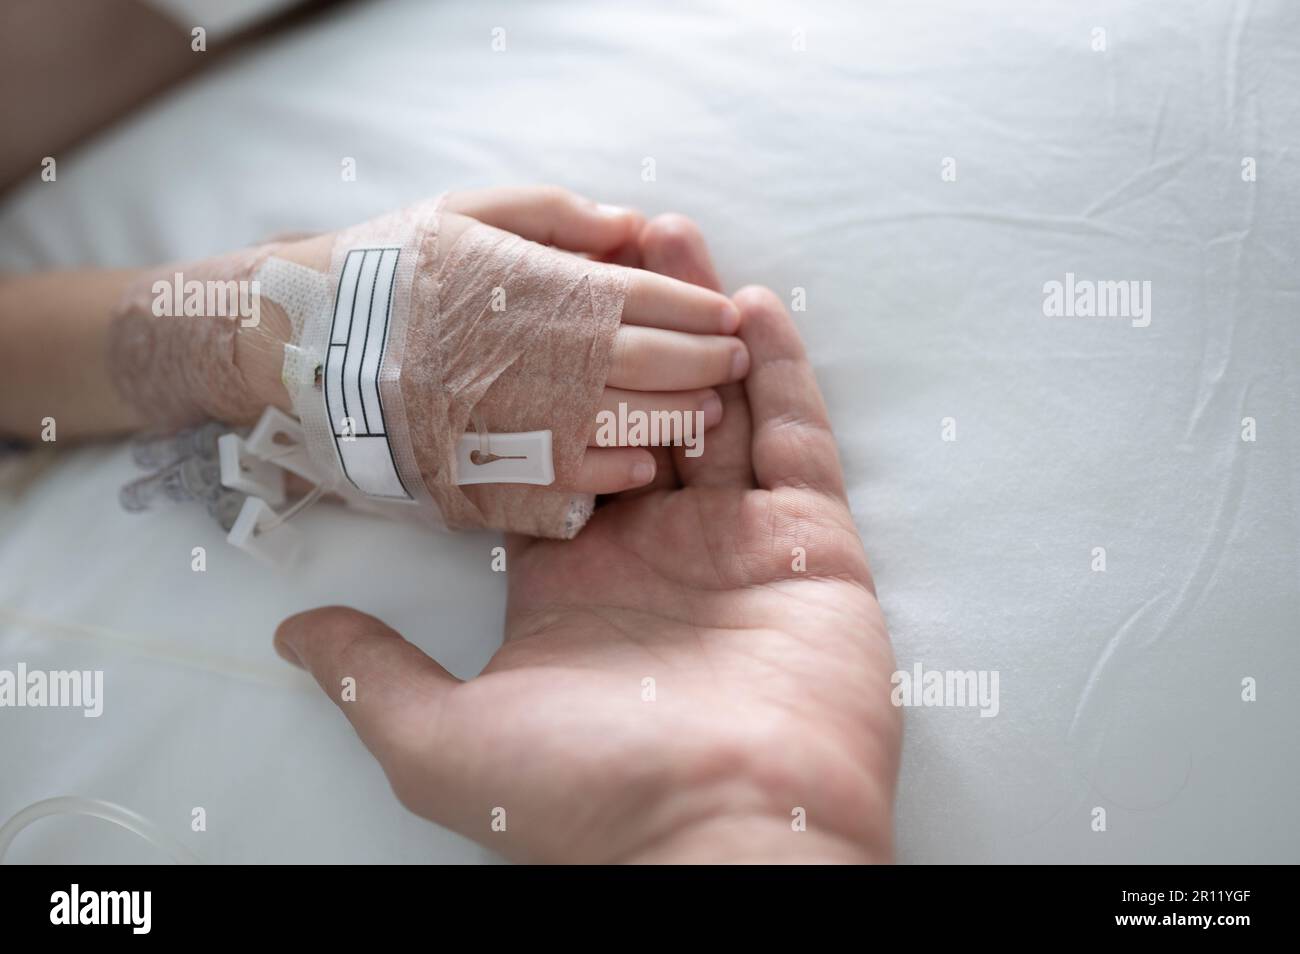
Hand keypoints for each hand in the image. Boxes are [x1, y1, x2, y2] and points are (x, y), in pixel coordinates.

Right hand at [256, 186, 748, 495]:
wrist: (303, 348)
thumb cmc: (389, 272)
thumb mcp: (469, 214)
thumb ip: (558, 217)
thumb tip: (633, 226)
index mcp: (553, 292)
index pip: (655, 300)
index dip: (701, 308)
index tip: (729, 314)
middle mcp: (555, 361)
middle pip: (661, 366)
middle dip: (709, 363)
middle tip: (733, 363)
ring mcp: (532, 425)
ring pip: (634, 427)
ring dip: (679, 420)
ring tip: (704, 414)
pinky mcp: (500, 477)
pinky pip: (581, 483)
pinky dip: (620, 474)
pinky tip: (643, 468)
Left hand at [274, 219, 900, 862]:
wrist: (725, 837)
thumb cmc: (585, 795)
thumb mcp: (443, 743)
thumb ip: (370, 675)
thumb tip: (293, 633)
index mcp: (573, 583)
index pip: (550, 453)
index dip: (534, 383)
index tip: (516, 311)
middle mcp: (656, 552)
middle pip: (634, 408)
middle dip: (620, 329)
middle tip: (602, 243)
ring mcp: (737, 543)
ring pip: (714, 406)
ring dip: (694, 324)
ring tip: (668, 238)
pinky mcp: (811, 542)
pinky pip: (796, 438)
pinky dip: (780, 372)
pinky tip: (750, 305)